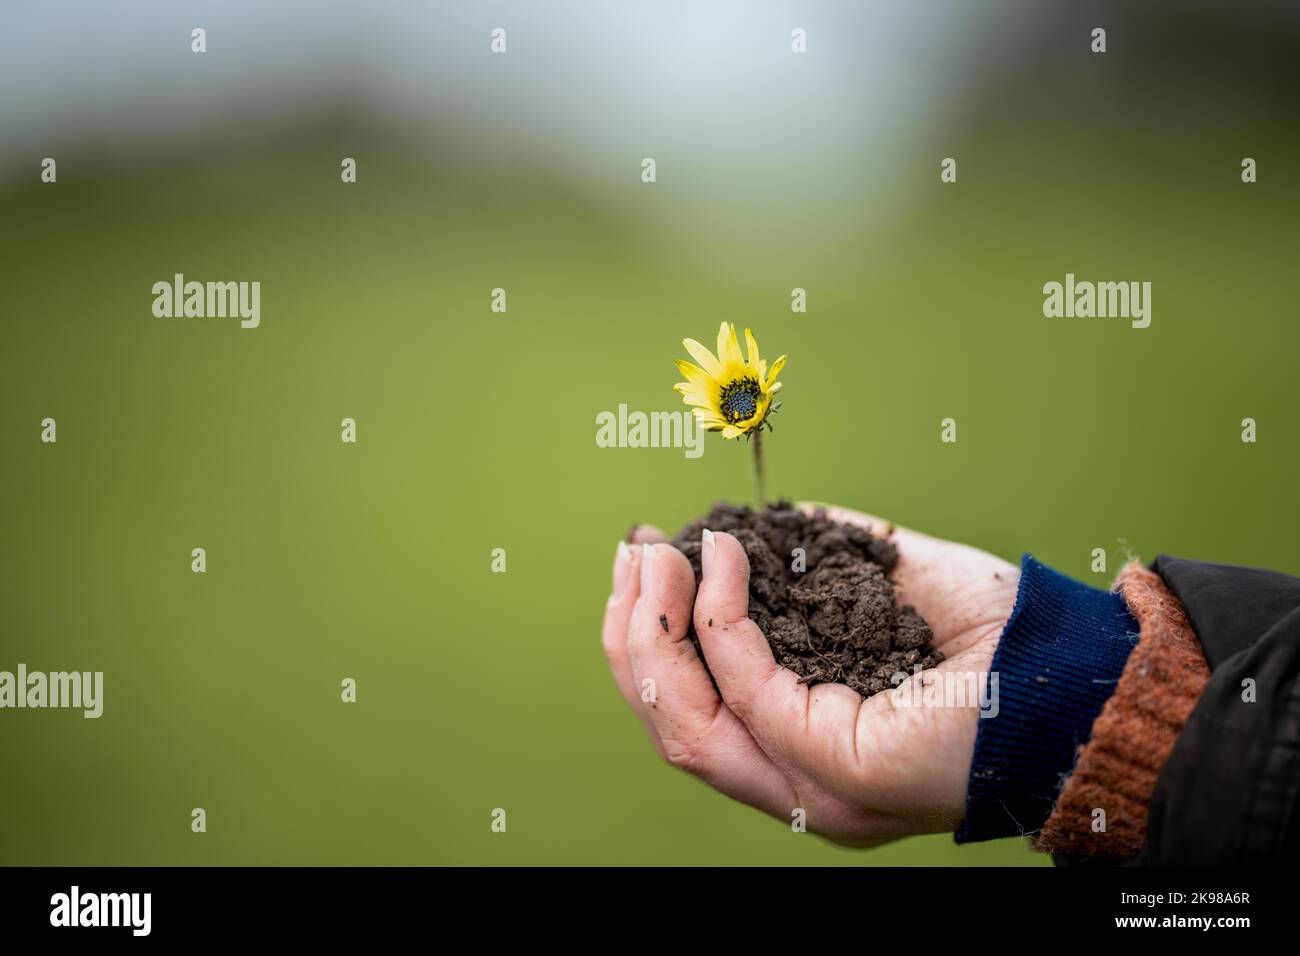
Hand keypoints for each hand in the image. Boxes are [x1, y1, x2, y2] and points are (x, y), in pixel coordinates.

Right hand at [601, 504, 1019, 845]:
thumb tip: (746, 523)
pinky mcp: (837, 767)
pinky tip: (723, 556)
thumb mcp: (871, 590)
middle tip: (634, 550)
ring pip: (683, 723)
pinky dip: (719, 614)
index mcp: (803, 748)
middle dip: (634, 631)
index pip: (690, 710)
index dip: (649, 635)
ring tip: (656, 552)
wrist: (1075, 665)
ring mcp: (814, 784)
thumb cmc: (992, 635)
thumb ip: (806, 566)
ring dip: (654, 627)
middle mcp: (798, 781)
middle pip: (670, 723)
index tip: (642, 558)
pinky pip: (747, 685)